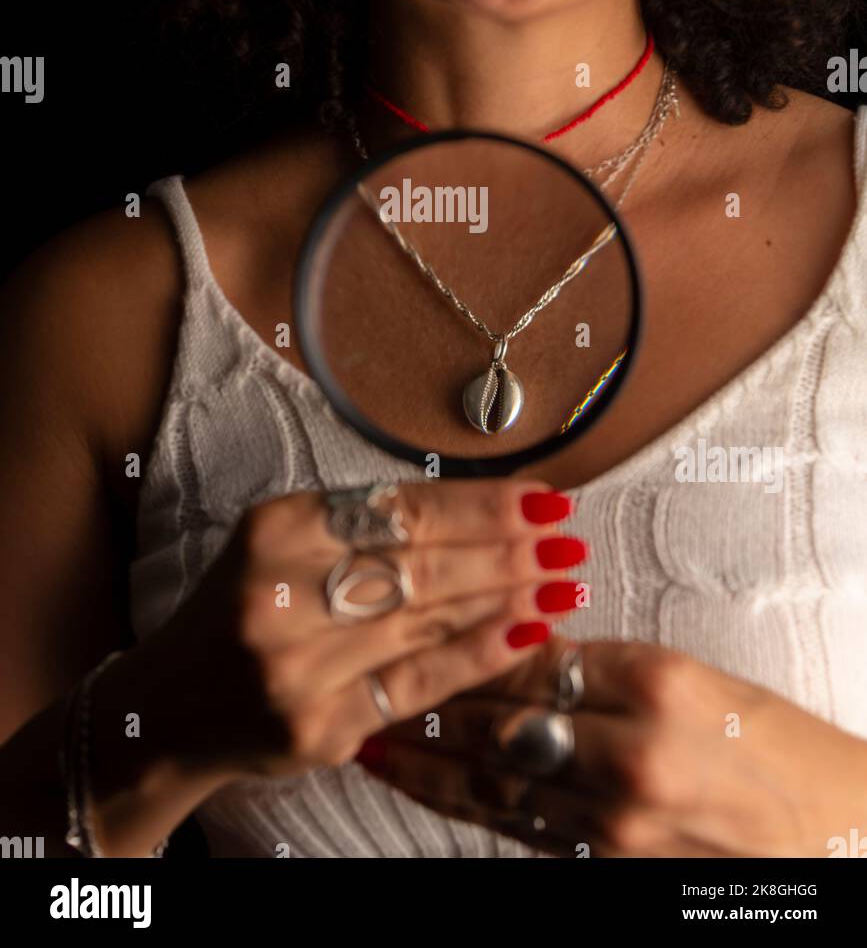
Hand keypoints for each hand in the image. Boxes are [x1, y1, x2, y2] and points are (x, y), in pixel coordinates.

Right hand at [117, 481, 586, 785]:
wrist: (171, 706)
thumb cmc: (247, 608)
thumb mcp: (285, 545)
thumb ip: (366, 526)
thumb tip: (484, 510)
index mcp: (276, 529)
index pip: (401, 508)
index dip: (480, 504)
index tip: (541, 497)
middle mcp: (281, 592)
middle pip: (421, 563)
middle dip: (507, 549)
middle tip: (569, 537)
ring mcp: (298, 665)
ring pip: (426, 620)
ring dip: (507, 598)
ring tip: (564, 580)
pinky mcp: (317, 725)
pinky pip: (417, 682)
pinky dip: (477, 655)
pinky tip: (527, 633)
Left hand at [355, 637, 866, 856]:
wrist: (829, 839)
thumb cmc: (770, 748)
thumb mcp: (691, 678)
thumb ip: (598, 663)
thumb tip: (516, 636)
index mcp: (654, 682)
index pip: (529, 652)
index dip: (464, 637)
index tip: (416, 622)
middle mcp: (629, 753)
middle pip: (498, 717)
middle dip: (426, 696)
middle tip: (365, 672)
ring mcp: (615, 823)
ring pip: (492, 779)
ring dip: (423, 755)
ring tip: (367, 730)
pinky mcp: (605, 869)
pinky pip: (515, 828)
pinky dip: (457, 803)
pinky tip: (419, 783)